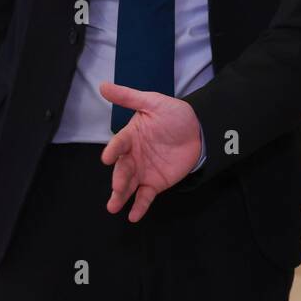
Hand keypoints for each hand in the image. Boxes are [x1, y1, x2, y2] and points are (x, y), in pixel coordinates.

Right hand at [99, 81, 202, 221]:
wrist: (198, 130)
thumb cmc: (173, 115)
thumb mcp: (153, 102)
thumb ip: (129, 97)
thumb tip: (103, 85)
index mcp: (130, 137)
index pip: (119, 144)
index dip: (113, 150)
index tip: (107, 158)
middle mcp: (132, 156)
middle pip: (122, 168)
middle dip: (118, 178)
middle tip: (116, 187)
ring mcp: (142, 171)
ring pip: (128, 185)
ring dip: (121, 195)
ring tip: (114, 206)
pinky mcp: (154, 183)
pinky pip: (144, 196)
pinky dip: (139, 206)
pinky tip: (134, 215)